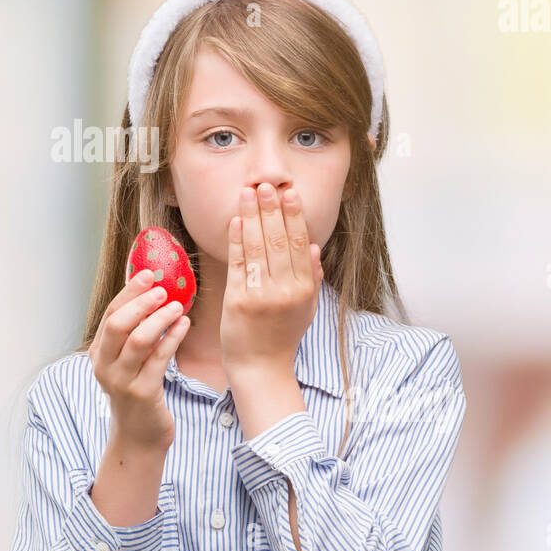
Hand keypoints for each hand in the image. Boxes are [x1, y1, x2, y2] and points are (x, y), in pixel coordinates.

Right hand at [88, 267, 189, 451]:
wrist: (139, 436)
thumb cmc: (137, 392)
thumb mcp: (127, 362)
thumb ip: (133, 334)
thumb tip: (153, 295)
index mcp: (98, 354)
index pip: (109, 314)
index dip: (128, 292)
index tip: (147, 274)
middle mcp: (104, 366)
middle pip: (117, 324)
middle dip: (140, 302)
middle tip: (163, 289)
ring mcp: (122, 381)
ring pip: (138, 341)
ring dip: (159, 319)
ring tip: (178, 306)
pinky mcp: (143, 393)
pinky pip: (159, 359)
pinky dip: (172, 338)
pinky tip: (184, 325)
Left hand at [220, 183, 322, 380]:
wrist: (261, 366)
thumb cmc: (283, 334)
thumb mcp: (307, 307)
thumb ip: (312, 276)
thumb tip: (315, 245)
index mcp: (305, 289)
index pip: (301, 244)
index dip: (295, 216)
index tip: (290, 192)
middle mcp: (285, 290)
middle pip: (279, 241)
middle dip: (272, 210)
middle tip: (267, 184)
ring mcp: (260, 295)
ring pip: (257, 248)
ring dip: (252, 217)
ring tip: (248, 193)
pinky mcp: (237, 300)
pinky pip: (237, 263)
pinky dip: (236, 240)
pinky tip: (236, 221)